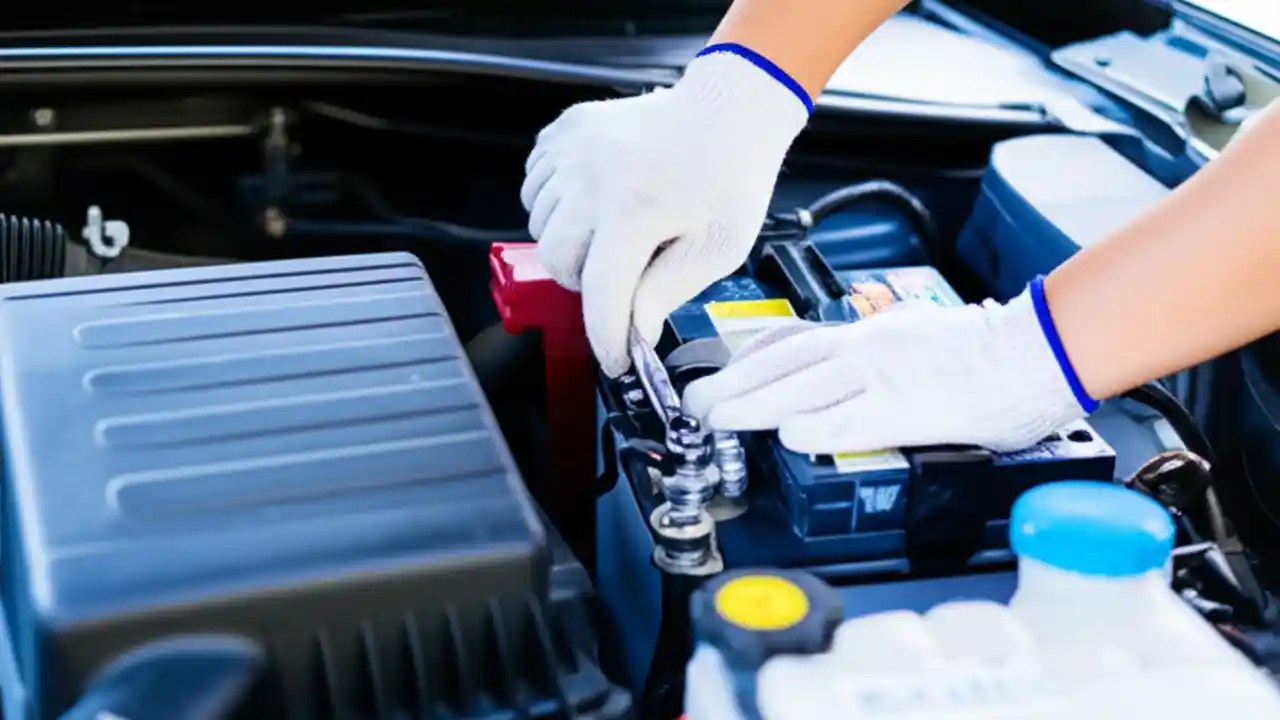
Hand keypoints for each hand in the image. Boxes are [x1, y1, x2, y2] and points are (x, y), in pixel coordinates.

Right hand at [521, 49, 809, 375]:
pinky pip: (537, 185)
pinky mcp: (566, 130)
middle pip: (557, 259)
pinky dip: (555, 204)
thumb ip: (667, 290)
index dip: (604, 335)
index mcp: (637, 209)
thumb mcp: (716, 247)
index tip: (614, 359)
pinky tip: (591, 202)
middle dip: (583, 282)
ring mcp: (574, 149)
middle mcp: (594, 177)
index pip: (601, 290)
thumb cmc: (730, 176)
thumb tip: (634, 333)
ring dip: (568, 242)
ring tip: (609, 232)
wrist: (728, 109)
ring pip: (540, 223)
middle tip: (620, 276)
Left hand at [682, 288, 1092, 453]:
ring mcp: (882, 379)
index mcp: (866, 332)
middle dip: (733, 381)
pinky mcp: (906, 412)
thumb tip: (837, 368)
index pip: (791, 339)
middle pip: (782, 363)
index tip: (720, 372)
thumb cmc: (983, 349)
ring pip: (801, 389)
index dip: (747, 358)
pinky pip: (850, 423)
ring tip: (716, 419)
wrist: (1034, 353)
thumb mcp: (913, 334)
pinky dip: (815, 429)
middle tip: (696, 401)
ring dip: (752, 404)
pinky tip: (787, 437)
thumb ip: (871, 351)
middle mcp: (865, 348)